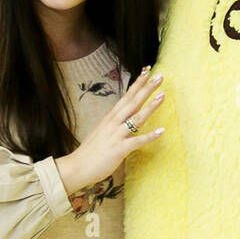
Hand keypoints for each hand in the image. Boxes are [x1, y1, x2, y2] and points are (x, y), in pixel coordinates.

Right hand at [56, 67, 165, 194]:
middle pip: (133, 102)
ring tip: (163, 95)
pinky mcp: (119, 149)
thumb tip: (125, 117)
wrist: (76, 167)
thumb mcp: (102, 131)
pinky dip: (150, 136)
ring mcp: (116, 135)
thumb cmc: (91, 151)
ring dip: (150, 106)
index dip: (137, 84)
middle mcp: (113, 123)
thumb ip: (114, 123)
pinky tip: (161, 130)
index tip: (147, 71)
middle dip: (146, 88)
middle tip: (159, 75)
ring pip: (136, 118)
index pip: (126, 97)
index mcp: (110, 118)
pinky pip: (137, 141)